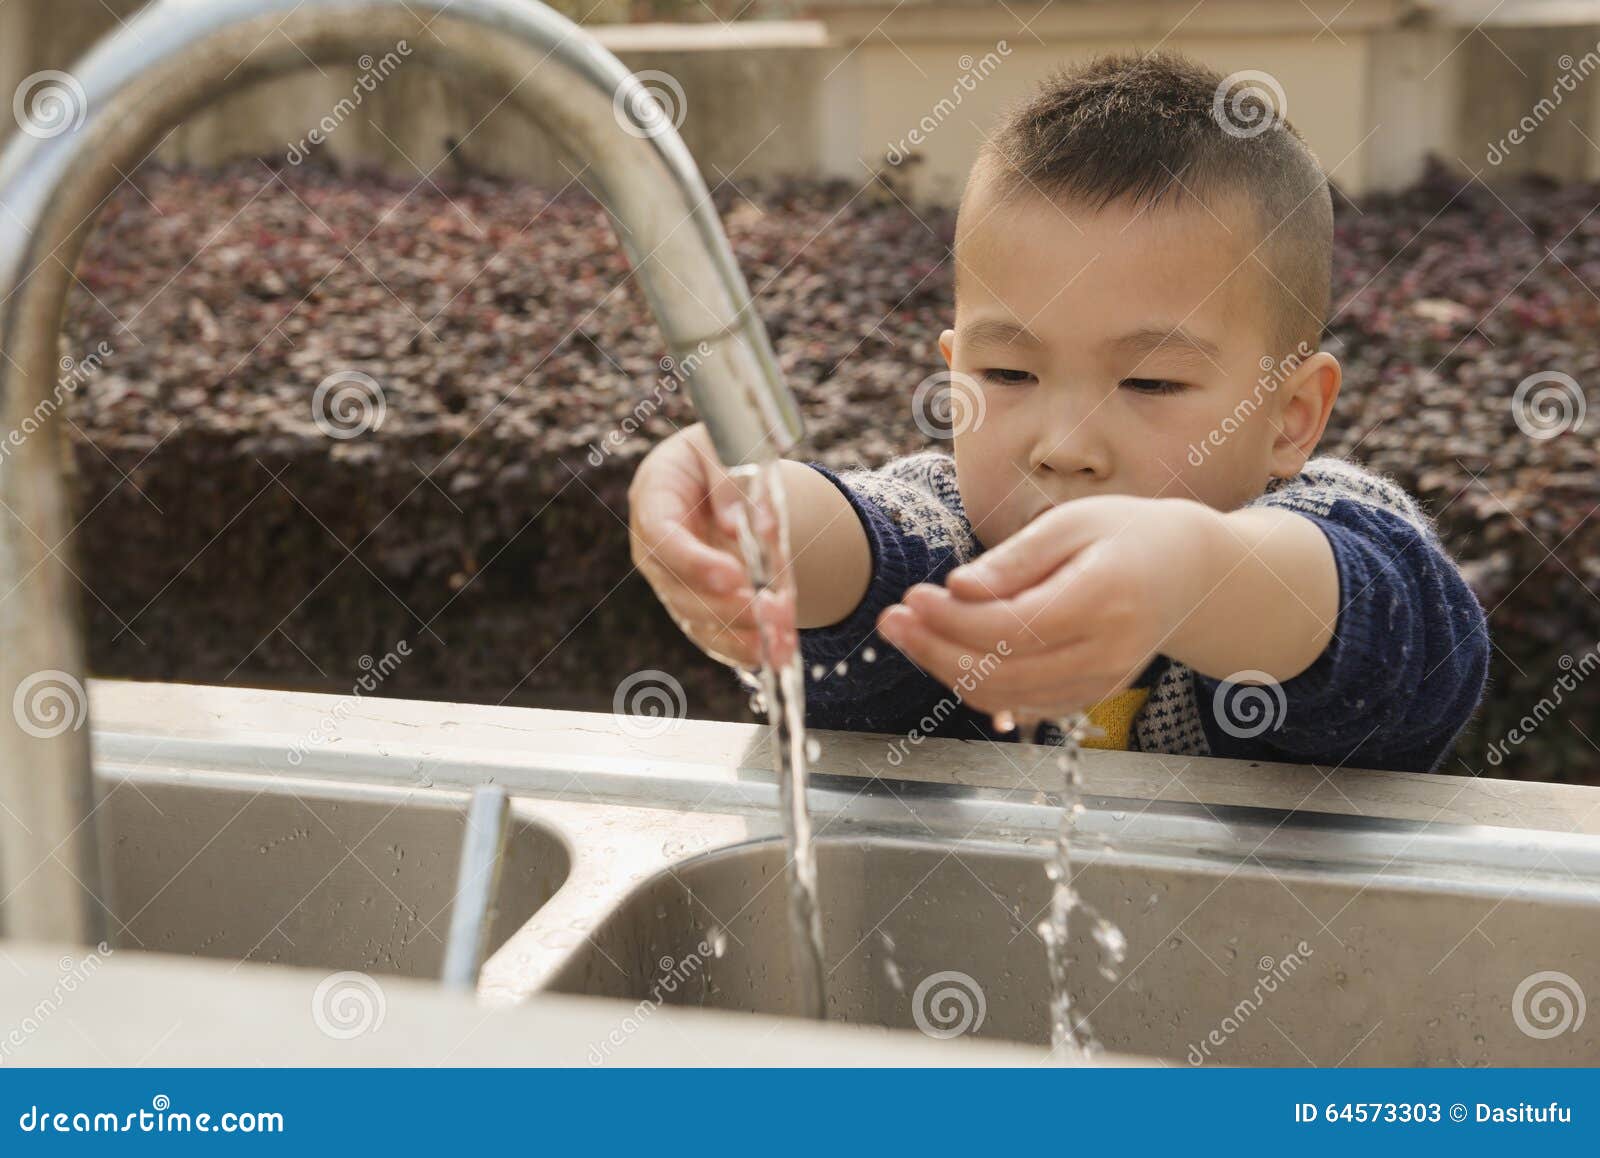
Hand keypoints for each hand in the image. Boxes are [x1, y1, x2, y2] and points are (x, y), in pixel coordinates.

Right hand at [629, 424, 776, 668]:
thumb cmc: (720, 451)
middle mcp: (655, 547)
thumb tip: (738, 525)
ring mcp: (673, 581)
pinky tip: (776, 655)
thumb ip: (730, 479)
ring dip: (742, 636)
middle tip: (771, 612)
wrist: (721, 473)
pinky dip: (745, 648)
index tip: (734, 576)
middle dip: (728, 607)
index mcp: (655, 498)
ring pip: (698, 619)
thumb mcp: (725, 443)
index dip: (695, 562)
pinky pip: (714, 634)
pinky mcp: (696, 604)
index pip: (661, 536)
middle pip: (679, 589)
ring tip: (782, 643)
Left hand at [873, 495, 1220, 727]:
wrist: (1185, 572)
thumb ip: (1014, 560)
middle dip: (935, 650)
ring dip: (946, 670)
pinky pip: (1022, 704)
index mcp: (1103, 601)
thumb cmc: (1123, 534)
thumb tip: (957, 588)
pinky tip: (943, 655)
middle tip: (890, 620)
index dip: (952, 621)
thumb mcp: (1070, 524)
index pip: (1011, 629)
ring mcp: (1100, 683)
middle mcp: (1106, 653)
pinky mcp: (1089, 696)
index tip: (911, 596)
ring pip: (1006, 696)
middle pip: (1002, 671)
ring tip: (906, 634)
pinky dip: (977, 686)